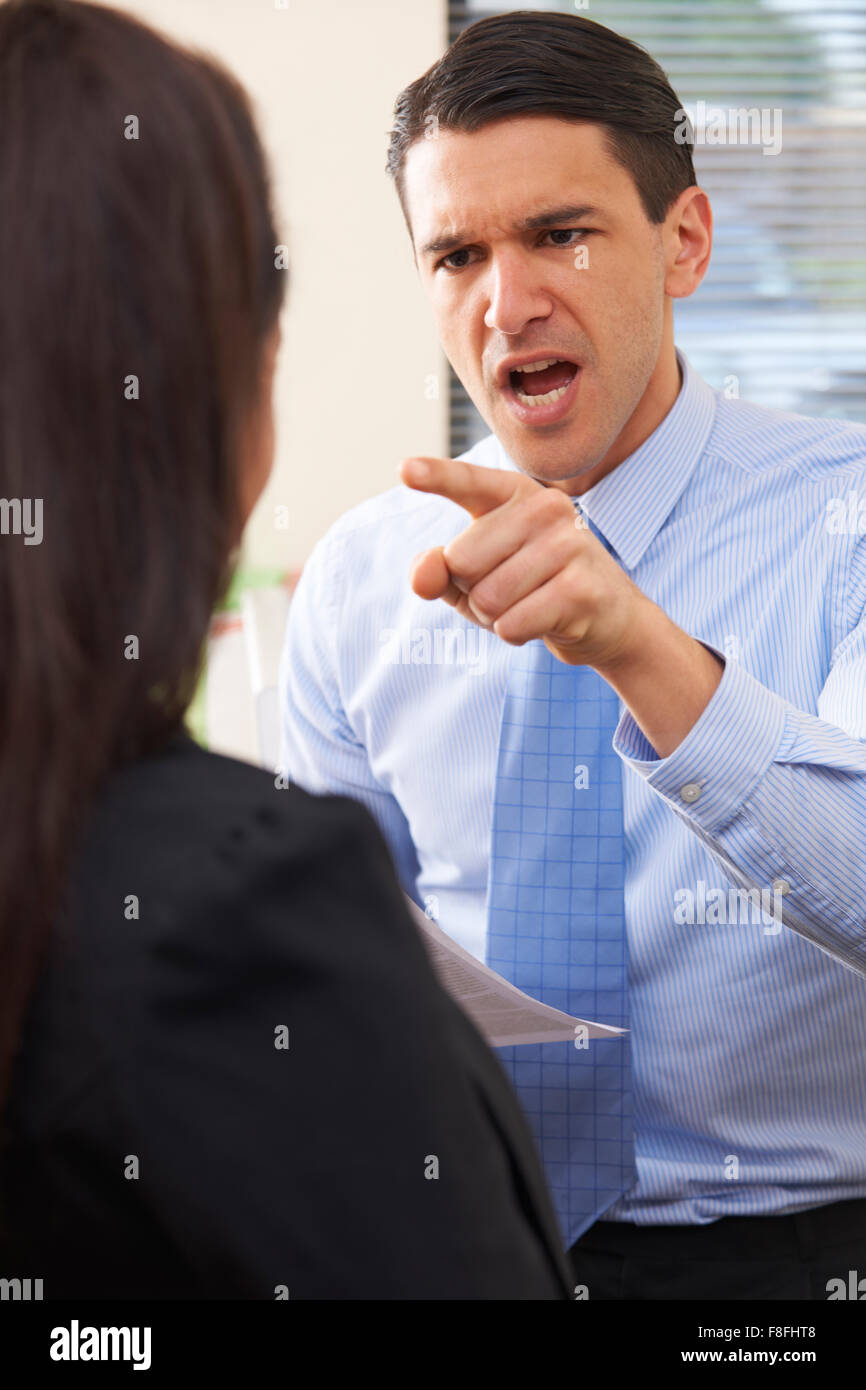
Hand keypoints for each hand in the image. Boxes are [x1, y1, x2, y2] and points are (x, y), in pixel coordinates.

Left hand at [398, 455, 650, 669]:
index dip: (436, 476)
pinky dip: (516, 634)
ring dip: (496, 616)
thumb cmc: (533, 590)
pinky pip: (511, 624)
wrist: (610, 619)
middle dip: (473, 591)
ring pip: (486, 598)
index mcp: (517, 494)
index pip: (468, 483)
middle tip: (512, 589)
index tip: (404, 469)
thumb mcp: (478, 578)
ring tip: (530, 604)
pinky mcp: (580, 589)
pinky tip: (546, 621)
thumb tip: (421, 577)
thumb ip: (439, 571)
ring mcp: (569, 546)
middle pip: (461, 561)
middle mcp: (547, 509)